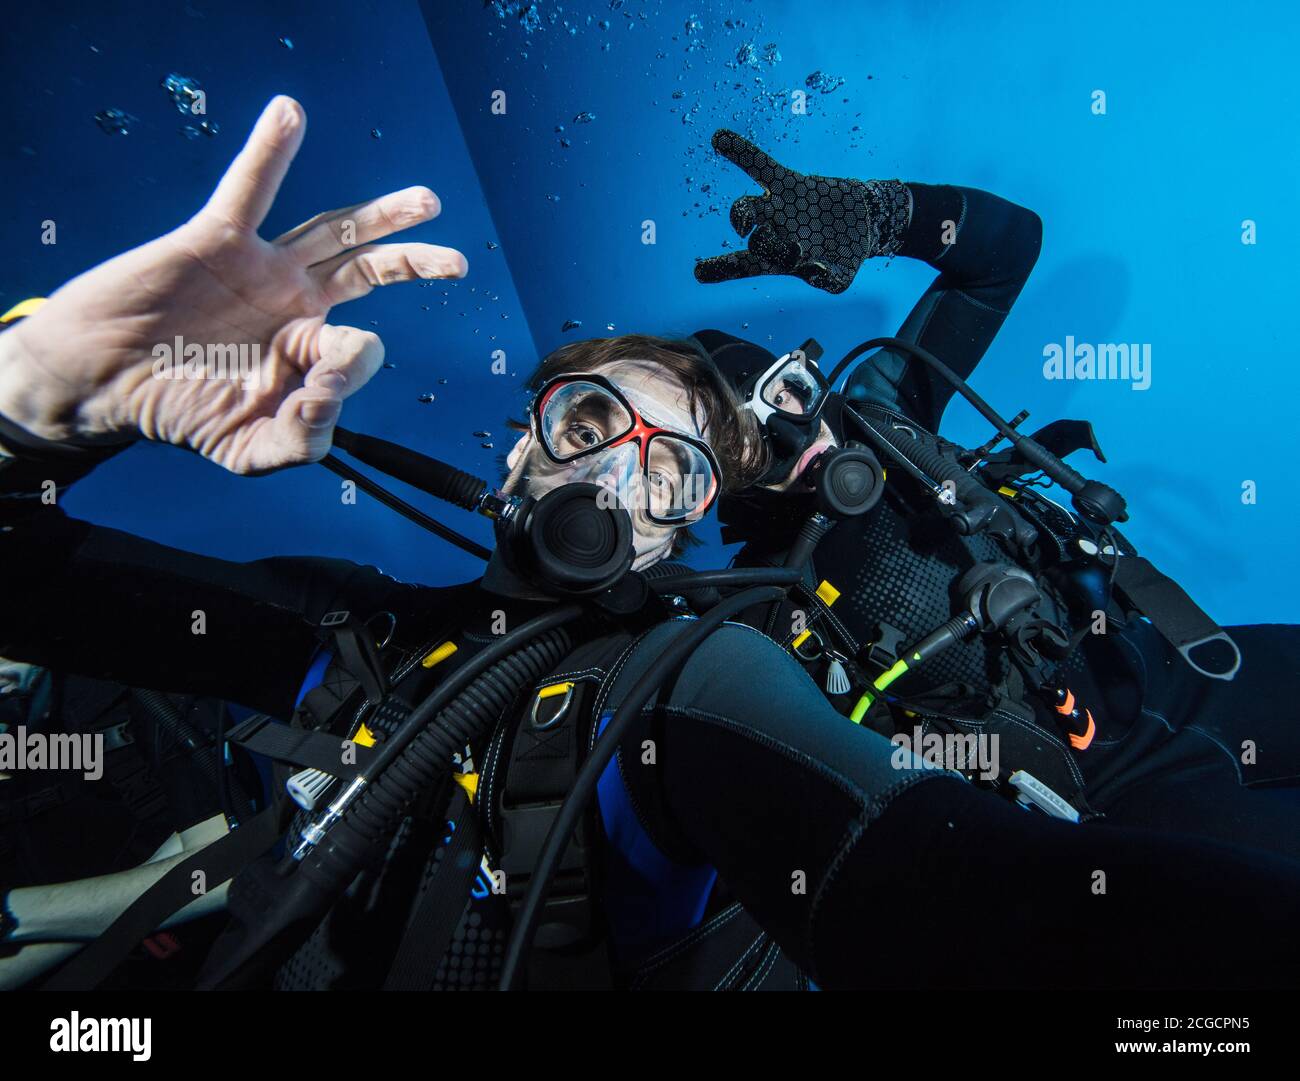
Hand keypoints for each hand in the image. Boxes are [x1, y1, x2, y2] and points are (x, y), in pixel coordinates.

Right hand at [0, 96, 466, 473]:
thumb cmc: (179, 413)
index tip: (318, 391)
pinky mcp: (217, 241)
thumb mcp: (250, 448)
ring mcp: (260, 268)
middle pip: (368, 270)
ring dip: (380, 213)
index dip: (350, 368)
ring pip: (333, 231)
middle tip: (458, 263)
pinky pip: (249, 190)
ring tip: (428, 201)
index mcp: (308, 347)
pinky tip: (290, 116)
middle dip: (414, 262)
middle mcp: (293, 301)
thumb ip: (303, 438)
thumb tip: (336, 391)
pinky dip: (270, 153)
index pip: (359, 347)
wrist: (103, 383)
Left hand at [694, 129, 910, 293]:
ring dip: (743, 213)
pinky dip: (743, 153)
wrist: (862, 221)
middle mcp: (772, 233)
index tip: (697, 272)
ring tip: (744, 222)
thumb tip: (814, 273)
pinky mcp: (790, 184)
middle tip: (781, 250)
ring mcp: (778, 208)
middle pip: (753, 240)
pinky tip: (718, 137)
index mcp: (777, 260)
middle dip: (763, 246)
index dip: (722, 268)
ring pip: (749, 207)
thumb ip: (830, 281)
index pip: (745, 265)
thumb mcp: (841, 276)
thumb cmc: (844, 255)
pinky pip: (763, 166)